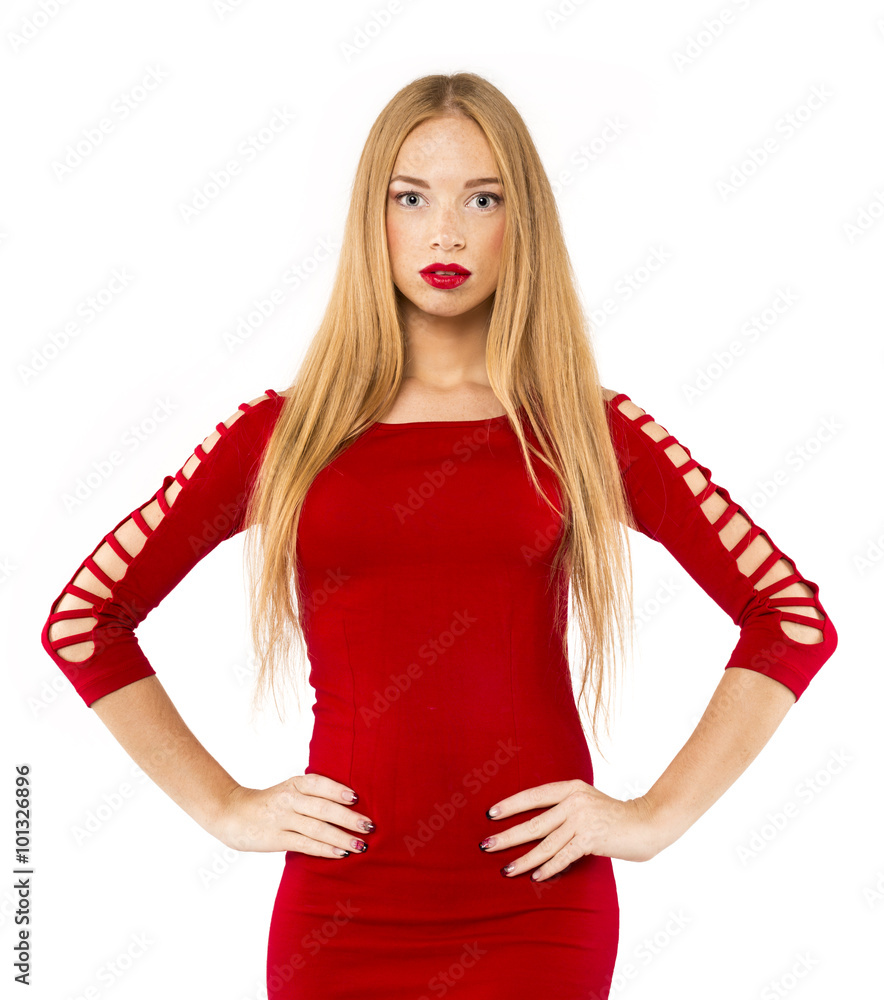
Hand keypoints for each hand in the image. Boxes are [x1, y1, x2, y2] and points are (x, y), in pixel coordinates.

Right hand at [209, 772, 374, 857]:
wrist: (233, 814)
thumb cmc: (270, 802)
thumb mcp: (290, 790)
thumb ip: (313, 793)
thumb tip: (350, 801)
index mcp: (295, 783)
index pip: (320, 784)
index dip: (339, 791)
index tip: (358, 798)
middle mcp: (289, 799)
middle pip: (323, 808)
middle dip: (349, 818)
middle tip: (370, 826)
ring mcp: (282, 819)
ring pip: (317, 829)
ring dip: (342, 838)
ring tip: (361, 845)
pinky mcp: (277, 838)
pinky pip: (305, 845)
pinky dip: (325, 850)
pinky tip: (341, 854)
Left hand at [480, 779, 660, 880]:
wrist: (646, 823)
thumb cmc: (613, 816)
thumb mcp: (586, 801)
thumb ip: (564, 807)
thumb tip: (534, 821)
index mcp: (571, 787)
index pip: (533, 796)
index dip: (510, 805)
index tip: (489, 814)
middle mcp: (574, 801)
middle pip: (534, 822)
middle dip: (508, 836)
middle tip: (486, 845)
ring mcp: (583, 820)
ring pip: (545, 844)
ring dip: (523, 859)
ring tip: (505, 869)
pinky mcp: (591, 839)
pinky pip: (563, 857)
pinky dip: (548, 868)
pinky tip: (535, 876)